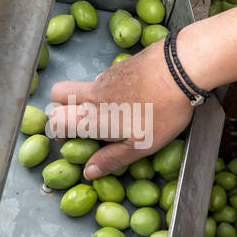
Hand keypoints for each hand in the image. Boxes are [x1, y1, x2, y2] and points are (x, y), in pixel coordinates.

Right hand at [48, 38, 193, 178]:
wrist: (181, 68)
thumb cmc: (162, 111)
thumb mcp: (140, 145)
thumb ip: (112, 159)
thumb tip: (89, 171)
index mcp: (93, 116)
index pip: (55, 120)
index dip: (58, 132)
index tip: (73, 141)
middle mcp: (93, 93)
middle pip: (57, 94)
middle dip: (61, 108)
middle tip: (81, 122)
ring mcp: (106, 75)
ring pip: (83, 87)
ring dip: (87, 100)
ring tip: (116, 113)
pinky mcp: (121, 64)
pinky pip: (104, 78)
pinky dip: (109, 89)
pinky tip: (134, 97)